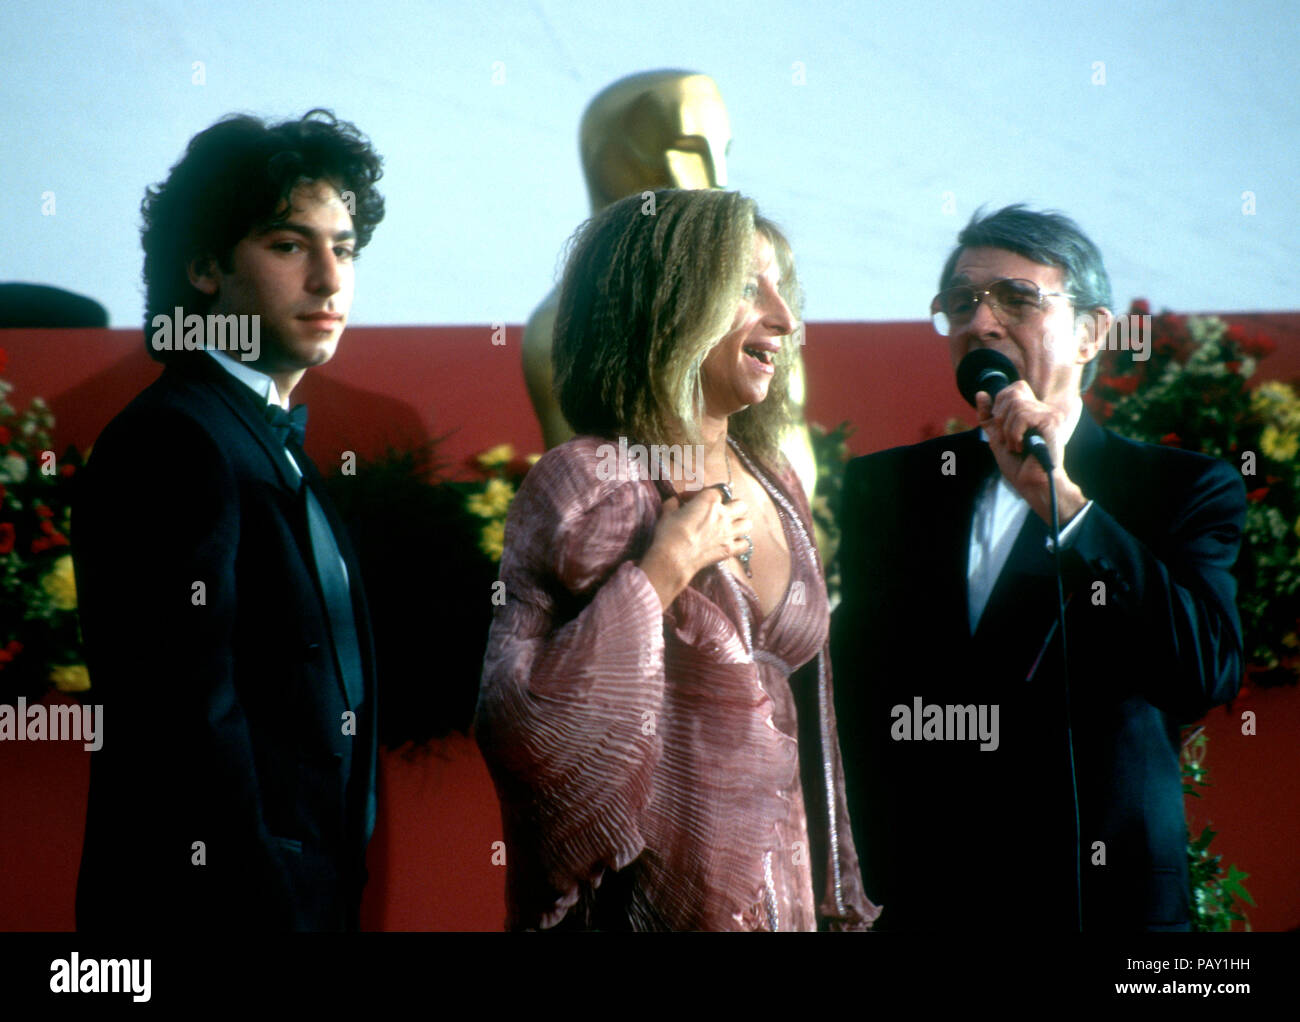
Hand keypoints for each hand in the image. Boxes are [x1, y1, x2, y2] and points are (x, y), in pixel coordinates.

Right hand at [639, 488, 751, 609]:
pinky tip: (731, 543)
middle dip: (732, 507)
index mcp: (709, 501)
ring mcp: (729, 533)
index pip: (716, 490)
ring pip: (747, 523)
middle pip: (740, 505)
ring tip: (729, 527)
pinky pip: (745, 544)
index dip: (703, 494)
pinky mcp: (729, 550)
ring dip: (740, 524)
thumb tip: (676, 501)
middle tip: (720, 512)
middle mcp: (723, 514)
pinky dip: (740, 543)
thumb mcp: (667, 512)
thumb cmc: (669, 533)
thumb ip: (674, 503)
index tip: (691, 500)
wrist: (673, 558)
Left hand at [976, 383, 1086, 524]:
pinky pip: (1022, 416)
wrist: (1031, 484)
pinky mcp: (1051, 422)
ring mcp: (1050, 414)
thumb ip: (988, 416)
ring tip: (1017, 447)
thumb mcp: (997, 437)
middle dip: (1002, 419)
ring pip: (1016, 406)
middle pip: (1013, 393)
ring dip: (1008, 432)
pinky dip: (1015, 434)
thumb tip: (980, 393)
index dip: (1000, 406)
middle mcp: (1044, 409)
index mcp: (1034, 411)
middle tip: (1009, 440)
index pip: (1014, 388)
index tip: (1002, 430)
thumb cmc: (1018, 465)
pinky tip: (1022, 447)